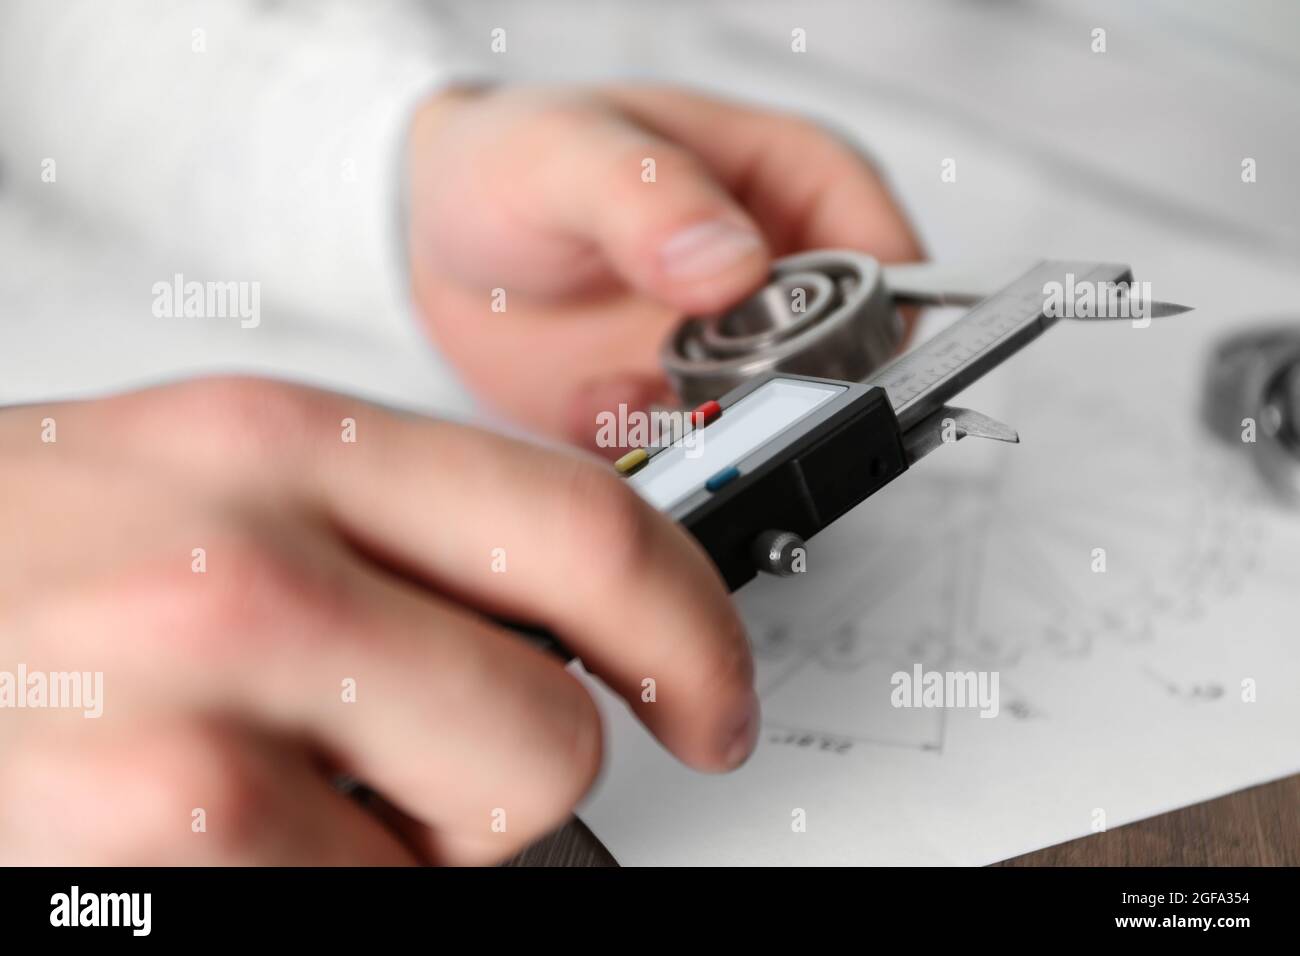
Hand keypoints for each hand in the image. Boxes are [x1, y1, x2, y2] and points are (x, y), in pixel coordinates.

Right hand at [0, 378, 754, 863]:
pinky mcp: (155, 846)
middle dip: (526, 771)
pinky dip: (337, 890)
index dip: (689, 629)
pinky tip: (229, 844)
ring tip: (297, 799)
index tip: (712, 697)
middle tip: (439, 773)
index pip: (584, 525)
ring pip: (486, 824)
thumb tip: (559, 624)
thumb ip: (386, 536)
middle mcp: (247, 557)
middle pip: (556, 716)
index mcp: (280, 440)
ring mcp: (195, 712)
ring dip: (423, 844)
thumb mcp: (206, 489)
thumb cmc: (21, 571)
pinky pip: (370, 905)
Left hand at [407, 84, 922, 449]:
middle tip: (697, 384)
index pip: (889, 263)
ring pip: (780, 428)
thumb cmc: (510, 164)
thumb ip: (650, 197)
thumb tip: (733, 262)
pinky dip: (652, 455)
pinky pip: (703, 464)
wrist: (430, 240)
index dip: (869, 324)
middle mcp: (774, 279)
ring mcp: (731, 355)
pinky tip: (591, 405)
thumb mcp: (569, 154)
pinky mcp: (683, 413)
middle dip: (781, 395)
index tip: (806, 357)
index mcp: (788, 186)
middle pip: (847, 368)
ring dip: (710, 434)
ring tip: (623, 390)